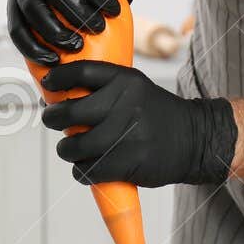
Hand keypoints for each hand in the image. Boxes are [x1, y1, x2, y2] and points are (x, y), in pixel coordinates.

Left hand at [41, 62, 236, 187]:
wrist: (195, 140)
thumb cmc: (155, 115)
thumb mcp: (136, 89)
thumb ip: (104, 88)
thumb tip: (58, 96)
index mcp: (126, 81)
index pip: (81, 72)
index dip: (58, 78)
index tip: (48, 83)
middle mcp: (125, 105)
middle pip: (70, 112)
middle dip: (53, 118)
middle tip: (52, 120)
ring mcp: (126, 135)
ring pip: (74, 146)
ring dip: (66, 149)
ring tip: (72, 148)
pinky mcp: (128, 163)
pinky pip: (87, 170)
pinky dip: (81, 171)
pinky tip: (88, 167)